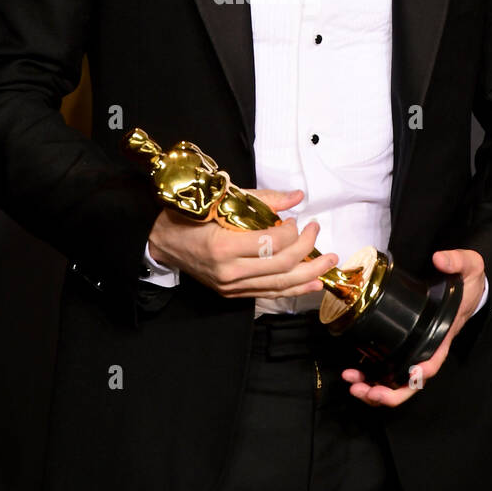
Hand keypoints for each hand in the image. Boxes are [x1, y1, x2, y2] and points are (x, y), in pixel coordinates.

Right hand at [147, 188, 335, 298]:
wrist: (162, 243)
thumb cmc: (188, 216)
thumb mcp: (220, 200)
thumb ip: (261, 200)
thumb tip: (296, 197)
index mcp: (222, 246)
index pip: (270, 244)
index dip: (291, 232)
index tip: (296, 219)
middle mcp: (228, 272)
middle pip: (280, 266)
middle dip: (307, 249)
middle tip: (316, 231)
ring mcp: (231, 287)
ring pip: (279, 285)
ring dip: (309, 273)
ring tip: (329, 261)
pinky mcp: (233, 294)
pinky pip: (269, 293)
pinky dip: (294, 289)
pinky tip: (313, 283)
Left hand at [342, 248, 485, 406]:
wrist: (463, 287)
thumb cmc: (466, 283)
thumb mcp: (469, 266)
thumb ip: (457, 261)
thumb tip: (440, 259)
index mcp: (443, 336)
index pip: (434, 360)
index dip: (422, 371)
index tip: (410, 374)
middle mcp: (427, 349)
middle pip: (410, 383)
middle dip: (389, 393)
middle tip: (365, 391)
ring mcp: (413, 350)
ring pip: (395, 382)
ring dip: (374, 389)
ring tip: (353, 385)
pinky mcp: (401, 345)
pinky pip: (386, 369)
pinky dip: (370, 377)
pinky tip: (353, 374)